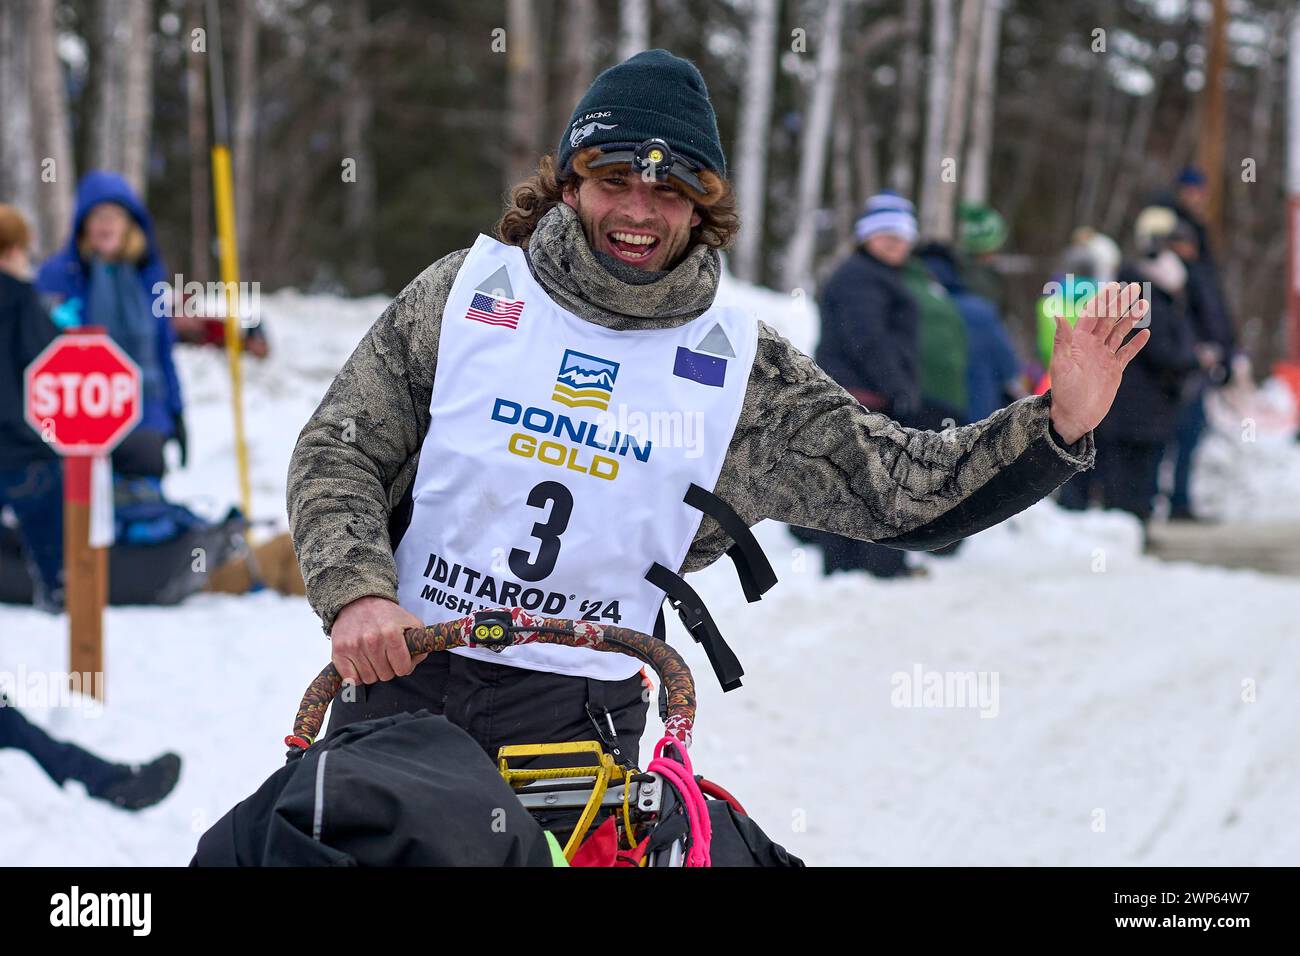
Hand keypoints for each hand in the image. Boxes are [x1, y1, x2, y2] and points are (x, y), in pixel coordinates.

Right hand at [329, 596, 426, 684]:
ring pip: (369, 679)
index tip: (400, 660)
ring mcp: (354, 646)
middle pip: (386, 676)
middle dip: (388, 669)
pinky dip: (356, 676)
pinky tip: (360, 663)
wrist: (358, 602)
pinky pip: (351, 680)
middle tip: (384, 656)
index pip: (403, 669)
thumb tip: (415, 663)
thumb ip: (419, 643)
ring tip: (372, 657)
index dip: (404, 666)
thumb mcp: (410, 623)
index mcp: (391, 633)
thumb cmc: (386, 615)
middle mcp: (372, 640)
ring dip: (372, 672)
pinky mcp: (339, 651)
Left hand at [1048, 282, 1150, 443]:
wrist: (1075, 416)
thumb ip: (1062, 339)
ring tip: (1144, 305)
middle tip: (1134, 286)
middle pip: (1109, 319)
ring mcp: (1104, 357)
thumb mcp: (1061, 364)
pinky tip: (1146, 333)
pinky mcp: (1114, 370)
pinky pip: (1127, 353)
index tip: (1112, 286)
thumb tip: (1055, 314)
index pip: (1092, 315)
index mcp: (1078, 342)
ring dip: (1131, 319)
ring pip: (1120, 333)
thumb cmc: (1064, 392)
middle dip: (1120, 303)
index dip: (1102, 300)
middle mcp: (1092, 346)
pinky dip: (1136, 344)